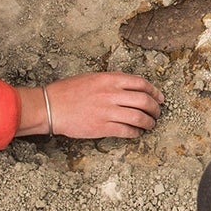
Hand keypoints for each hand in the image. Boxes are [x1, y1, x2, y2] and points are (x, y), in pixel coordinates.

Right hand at [23, 73, 162, 137]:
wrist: (50, 106)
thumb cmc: (68, 91)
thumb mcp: (92, 78)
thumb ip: (112, 82)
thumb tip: (131, 88)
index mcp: (110, 79)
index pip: (141, 83)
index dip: (154, 91)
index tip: (159, 97)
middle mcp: (111, 94)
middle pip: (144, 101)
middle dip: (155, 108)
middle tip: (158, 113)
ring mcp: (107, 111)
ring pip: (138, 117)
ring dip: (149, 122)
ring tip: (151, 124)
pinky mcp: (102, 128)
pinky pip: (126, 131)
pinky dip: (136, 133)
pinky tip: (137, 133)